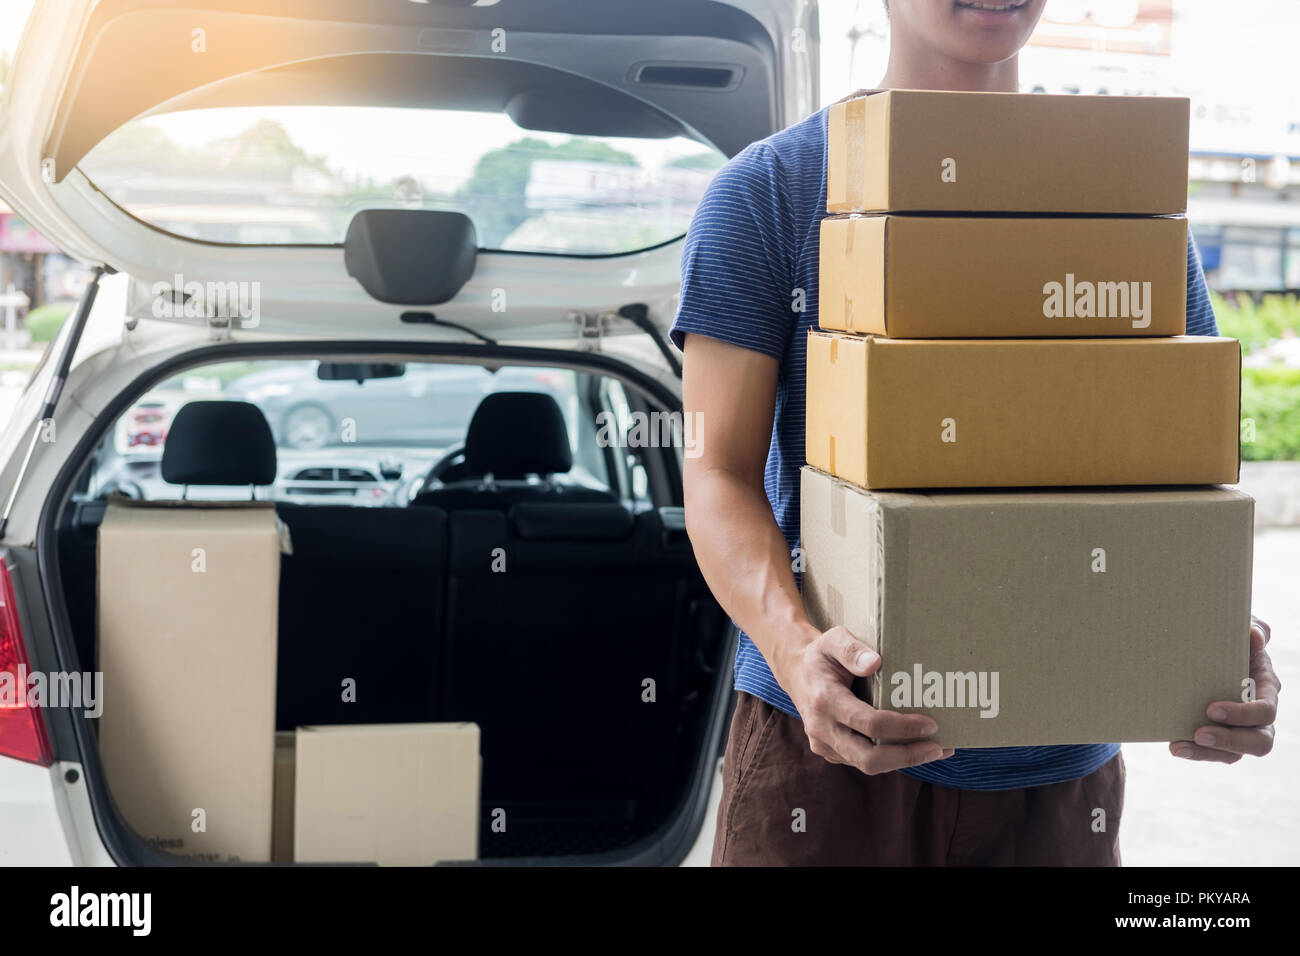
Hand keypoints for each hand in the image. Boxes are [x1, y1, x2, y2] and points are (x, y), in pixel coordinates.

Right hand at [777, 625, 952, 773]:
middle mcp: (822, 728)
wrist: (796, 673)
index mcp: (824, 700)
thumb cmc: (821, 655)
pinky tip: (914, 747)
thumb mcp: (832, 639)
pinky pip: (863, 761)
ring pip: (868, 765)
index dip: (902, 727)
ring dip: (903, 761)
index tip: (931, 724)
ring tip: (935, 750)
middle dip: (907, 756)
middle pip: (869, 759)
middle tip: (937, 747)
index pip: (868, 723)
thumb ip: (852, 649)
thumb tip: (875, 663)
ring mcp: (824, 745)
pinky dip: (891, 758)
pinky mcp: (831, 752)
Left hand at [1171, 615, 1278, 763]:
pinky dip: (1195, 753)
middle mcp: (1258, 713)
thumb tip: (1254, 635)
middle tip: (1198, 733)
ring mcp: (1240, 728)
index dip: (1242, 715)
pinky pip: (1215, 753)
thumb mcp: (1241, 627)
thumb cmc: (1229, 635)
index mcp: (1266, 688)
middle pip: (1260, 741)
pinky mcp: (1221, 734)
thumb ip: (1254, 629)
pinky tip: (1174, 745)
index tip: (1210, 708)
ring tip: (1177, 746)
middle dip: (1230, 740)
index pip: (1265, 711)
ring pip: (1235, 754)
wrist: (1204, 645)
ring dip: (1207, 753)